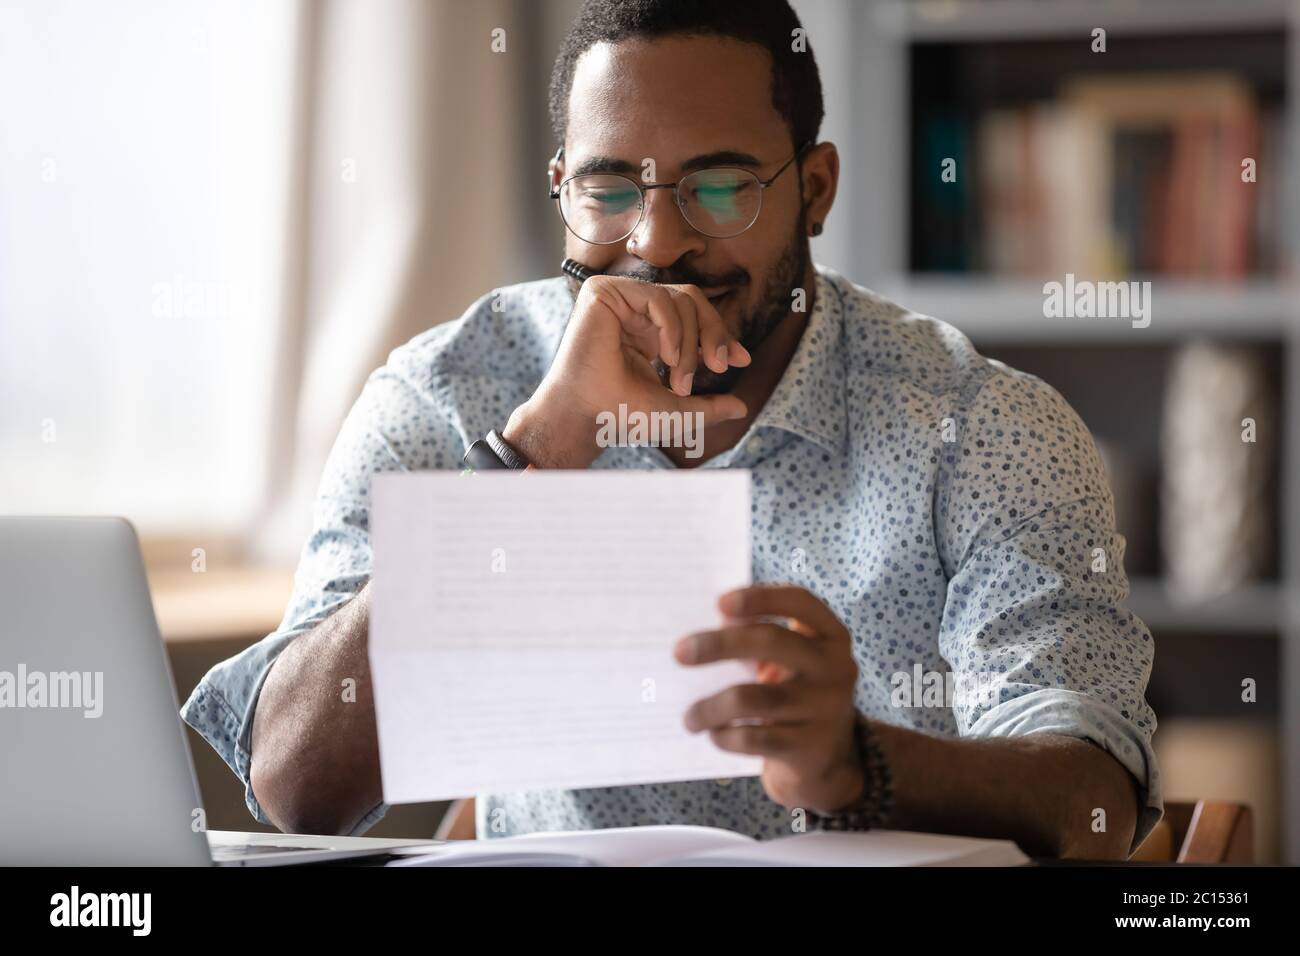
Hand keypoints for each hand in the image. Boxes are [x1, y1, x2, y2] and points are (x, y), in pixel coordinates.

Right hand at [503, 275, 751, 467]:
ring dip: (691, 342)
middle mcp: (634, 311)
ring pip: (681, 299)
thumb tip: (741, 408)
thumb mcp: (677, 410)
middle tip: (718, 367)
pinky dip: (673, 328)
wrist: (586, 419)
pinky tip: (666, 357)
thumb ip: (708, 406)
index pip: (692, 316)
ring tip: (680, 378)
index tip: (740, 361)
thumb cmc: (620, 416)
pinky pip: (659, 297)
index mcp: (647, 331)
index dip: (720, 334)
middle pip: (692, 300)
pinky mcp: (604, 293)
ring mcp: (619, 299)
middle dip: (714, 333)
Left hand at [674, 585, 863, 813]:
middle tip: (679, 652)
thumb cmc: (794, 694)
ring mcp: (827, 709)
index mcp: (831, 635)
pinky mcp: (811, 748)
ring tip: (689, 718)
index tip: (720, 603)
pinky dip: (725, 736)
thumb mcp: (787, 663)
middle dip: (719, 644)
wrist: (827, 758)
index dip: (761, 598)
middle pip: (772, 641)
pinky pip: (754, 738)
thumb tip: (707, 633)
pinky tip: (714, 735)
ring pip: (753, 698)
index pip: (800, 602)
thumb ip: (756, 640)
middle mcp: (836, 667)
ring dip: (711, 707)